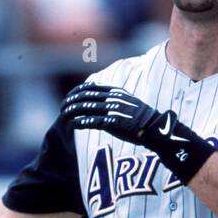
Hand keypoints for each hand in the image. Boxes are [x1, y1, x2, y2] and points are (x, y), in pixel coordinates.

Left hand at [61, 84, 182, 146]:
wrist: (154, 129)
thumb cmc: (141, 119)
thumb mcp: (128, 102)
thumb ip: (114, 99)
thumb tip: (102, 96)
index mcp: (116, 93)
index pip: (91, 88)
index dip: (77, 92)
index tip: (69, 96)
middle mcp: (114, 99)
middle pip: (87, 97)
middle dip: (72, 101)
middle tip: (62, 107)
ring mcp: (114, 111)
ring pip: (88, 108)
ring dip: (74, 111)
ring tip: (64, 115)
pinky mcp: (115, 123)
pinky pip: (95, 121)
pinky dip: (82, 122)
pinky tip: (74, 124)